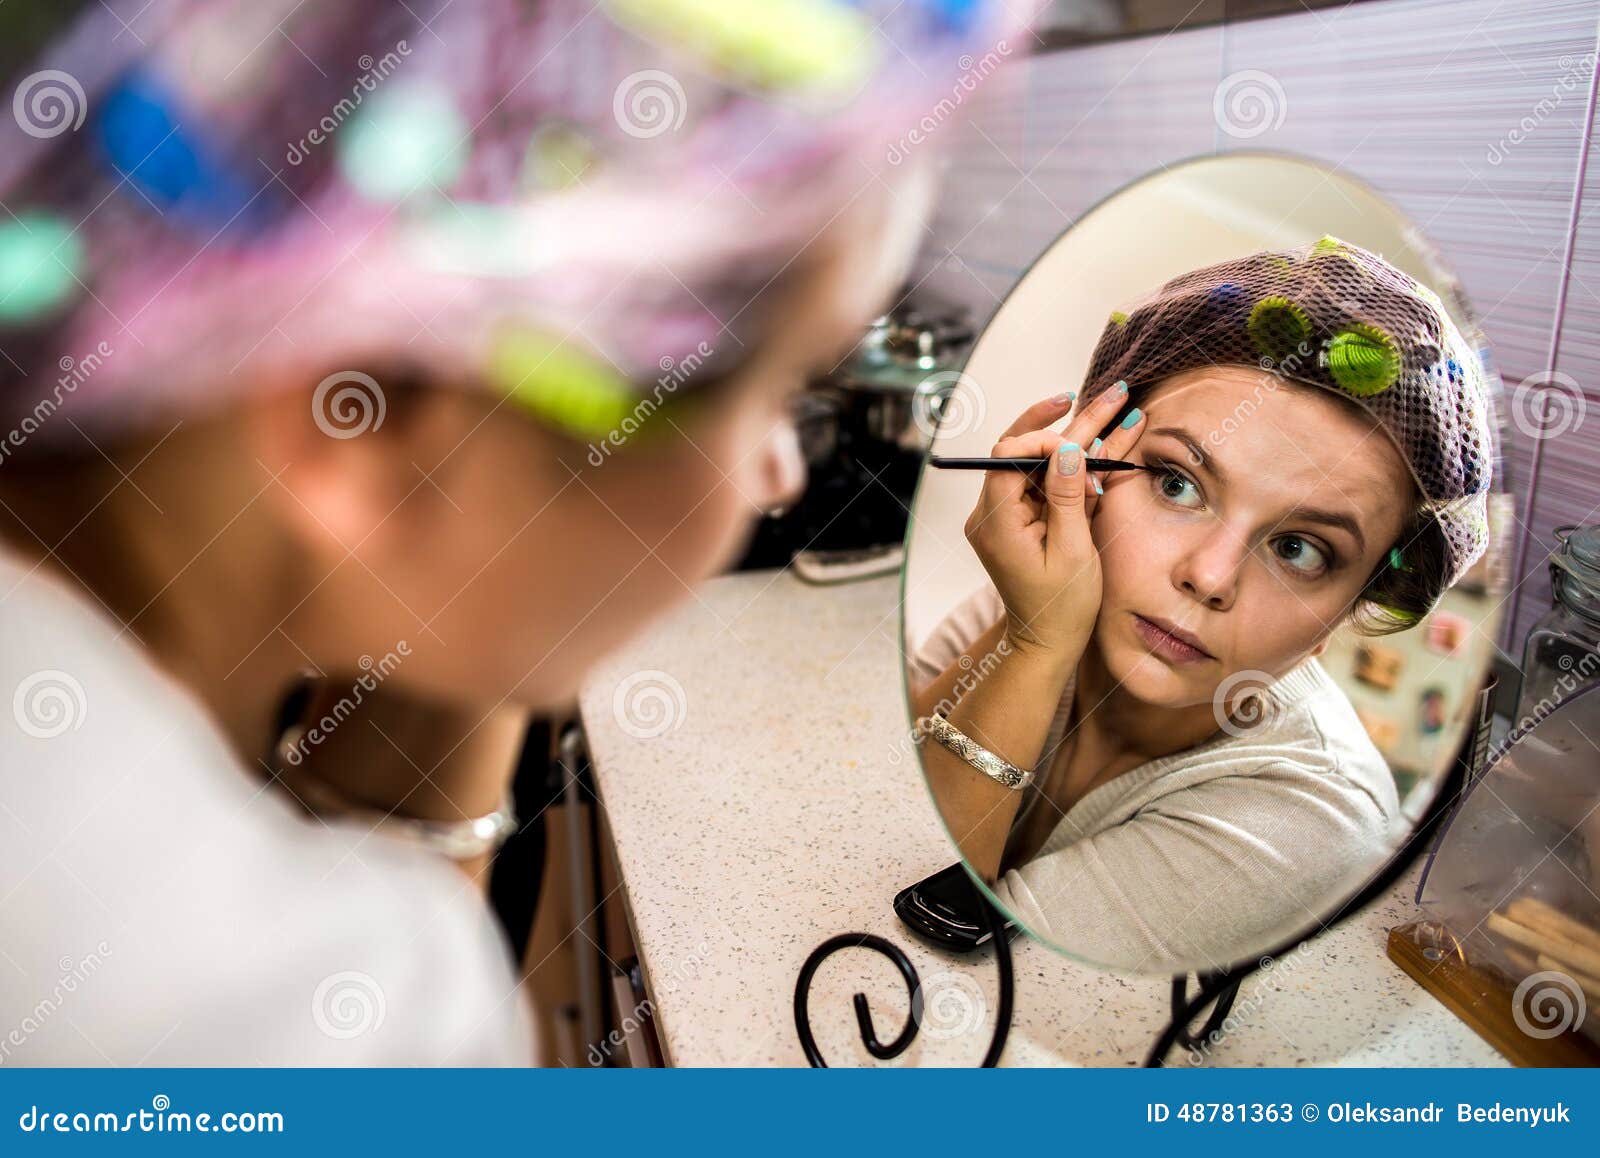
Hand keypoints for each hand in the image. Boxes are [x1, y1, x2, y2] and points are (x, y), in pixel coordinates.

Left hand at [962, 383, 1145, 661]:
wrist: (1046, 642)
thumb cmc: (1060, 607)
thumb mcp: (1072, 552)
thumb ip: (1068, 498)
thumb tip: (1068, 449)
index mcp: (996, 521)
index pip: (1009, 454)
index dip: (1045, 439)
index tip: (1080, 446)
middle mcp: (992, 512)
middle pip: (1025, 449)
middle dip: (1070, 423)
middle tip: (1111, 393)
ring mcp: (1005, 514)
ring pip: (1040, 461)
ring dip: (1078, 438)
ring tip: (1116, 405)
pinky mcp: (1021, 519)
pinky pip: (1045, 481)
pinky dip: (1075, 466)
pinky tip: (1108, 440)